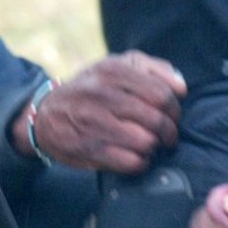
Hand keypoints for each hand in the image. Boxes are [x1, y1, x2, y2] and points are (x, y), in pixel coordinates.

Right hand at [12, 52, 186, 173]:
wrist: (46, 113)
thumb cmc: (93, 88)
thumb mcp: (118, 65)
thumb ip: (154, 69)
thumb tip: (181, 88)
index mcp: (113, 71)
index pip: (162, 94)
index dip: (174, 110)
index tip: (172, 116)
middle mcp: (101, 95)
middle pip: (156, 120)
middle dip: (169, 132)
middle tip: (167, 136)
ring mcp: (93, 123)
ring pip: (146, 143)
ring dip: (154, 147)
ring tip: (149, 144)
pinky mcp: (89, 149)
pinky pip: (131, 163)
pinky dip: (140, 162)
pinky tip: (136, 156)